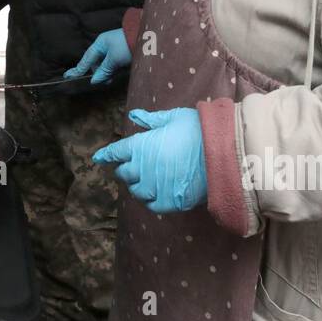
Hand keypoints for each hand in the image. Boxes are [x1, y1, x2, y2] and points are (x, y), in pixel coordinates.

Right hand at [65, 29, 130, 83]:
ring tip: (111, 79)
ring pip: (104, 64)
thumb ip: (103, 71)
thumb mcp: (114, 60)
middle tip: (102, 81)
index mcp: (100, 44)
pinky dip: (112, 70)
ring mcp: (113, 49)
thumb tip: (94, 81)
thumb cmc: (127, 46)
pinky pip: (112, 64)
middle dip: (97, 72)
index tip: (68, 76)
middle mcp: (105, 45)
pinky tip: (115, 75)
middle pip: (95, 62)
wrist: (147, 37)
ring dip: (106, 73)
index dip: (78, 69)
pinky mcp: (121, 53)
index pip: (86, 59)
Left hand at [92, 107, 206, 213]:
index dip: (106, 155)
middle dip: (125, 169)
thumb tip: (134, 115)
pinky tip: (156, 194)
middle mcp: (141, 168)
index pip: (115, 152)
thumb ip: (152, 119)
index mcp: (140, 145)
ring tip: (144, 181)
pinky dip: (150, 200)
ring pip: (135, 191)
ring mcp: (154, 187)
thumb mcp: (173, 117)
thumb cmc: (198, 130)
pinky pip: (151, 205)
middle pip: (124, 173)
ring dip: (137, 185)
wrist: (222, 154)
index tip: (98, 158)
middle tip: (130, 168)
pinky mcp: (168, 202)